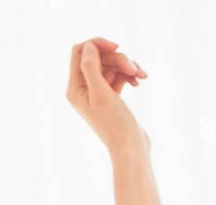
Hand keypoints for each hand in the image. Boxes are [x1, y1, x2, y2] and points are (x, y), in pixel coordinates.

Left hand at [67, 37, 149, 155]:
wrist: (131, 149)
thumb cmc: (115, 125)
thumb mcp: (101, 93)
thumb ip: (91, 67)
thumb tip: (89, 45)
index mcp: (75, 88)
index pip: (80, 52)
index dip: (97, 45)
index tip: (116, 47)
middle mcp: (83, 89)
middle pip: (99, 58)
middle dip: (118, 59)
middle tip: (133, 69)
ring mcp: (98, 93)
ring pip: (111, 66)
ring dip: (127, 66)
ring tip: (140, 76)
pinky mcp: (111, 97)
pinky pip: (119, 76)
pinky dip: (129, 75)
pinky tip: (139, 81)